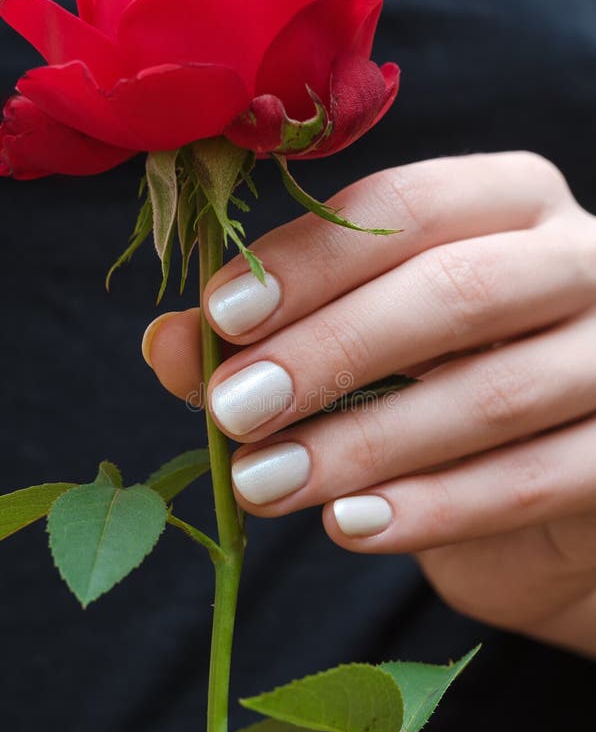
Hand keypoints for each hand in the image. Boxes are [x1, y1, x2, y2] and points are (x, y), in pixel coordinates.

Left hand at [142, 152, 595, 657]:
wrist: (555, 496)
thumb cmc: (446, 394)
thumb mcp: (366, 351)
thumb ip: (271, 339)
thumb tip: (166, 345)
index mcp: (508, 204)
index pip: (405, 206)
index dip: (308, 261)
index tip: (220, 317)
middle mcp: (580, 260)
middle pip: (453, 290)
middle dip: (330, 352)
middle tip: (233, 412)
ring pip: (491, 395)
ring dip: (362, 444)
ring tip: (265, 486)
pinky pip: (532, 480)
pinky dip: (434, 509)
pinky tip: (350, 527)